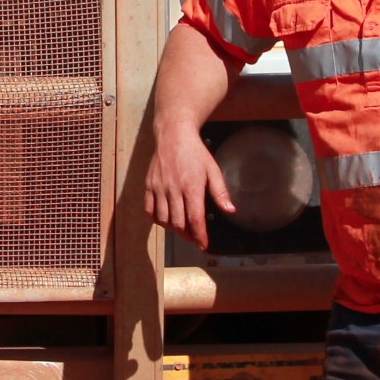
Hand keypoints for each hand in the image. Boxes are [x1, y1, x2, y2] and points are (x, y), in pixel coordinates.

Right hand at [142, 124, 233, 247]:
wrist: (174, 135)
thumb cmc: (195, 152)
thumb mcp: (213, 170)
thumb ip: (220, 192)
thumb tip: (230, 210)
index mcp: (191, 186)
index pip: (195, 219)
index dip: (200, 235)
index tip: (203, 244)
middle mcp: (173, 189)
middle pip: (178, 223)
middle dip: (188, 236)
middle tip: (195, 239)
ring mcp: (159, 188)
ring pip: (163, 220)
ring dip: (173, 229)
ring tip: (183, 230)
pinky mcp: (149, 185)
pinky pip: (149, 210)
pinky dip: (157, 219)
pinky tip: (166, 220)